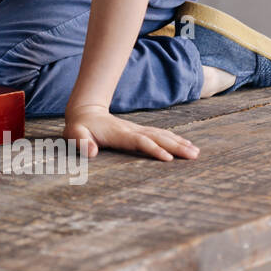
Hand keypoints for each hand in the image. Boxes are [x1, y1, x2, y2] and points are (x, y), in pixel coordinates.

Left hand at [64, 103, 199, 160]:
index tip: (168, 158)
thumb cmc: (79, 128)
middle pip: (157, 138)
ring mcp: (137, 130)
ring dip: (179, 143)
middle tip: (194, 155)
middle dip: (176, 146)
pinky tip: (186, 145)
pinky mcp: (139, 132)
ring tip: (196, 152)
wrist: (85, 112)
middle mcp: (132, 130)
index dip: (153, 149)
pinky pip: (160, 135)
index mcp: (119, 134)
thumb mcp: (74, 134)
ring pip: (162, 135)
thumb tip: (91, 152)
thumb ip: (80, 142)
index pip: (140, 141)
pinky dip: (174, 139)